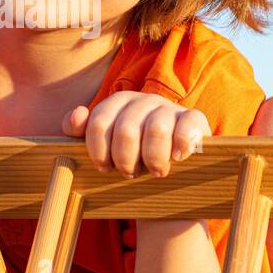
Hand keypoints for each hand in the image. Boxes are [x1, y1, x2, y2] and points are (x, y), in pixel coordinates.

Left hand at [61, 91, 208, 177]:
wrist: (172, 164)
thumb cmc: (132, 154)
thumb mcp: (103, 143)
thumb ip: (79, 130)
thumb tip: (77, 116)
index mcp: (118, 101)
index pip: (98, 123)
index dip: (99, 152)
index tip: (105, 168)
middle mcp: (144, 99)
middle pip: (126, 131)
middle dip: (126, 161)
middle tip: (131, 173)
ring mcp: (170, 107)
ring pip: (156, 130)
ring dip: (153, 160)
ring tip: (155, 171)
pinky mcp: (194, 118)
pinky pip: (187, 127)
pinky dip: (180, 147)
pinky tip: (177, 158)